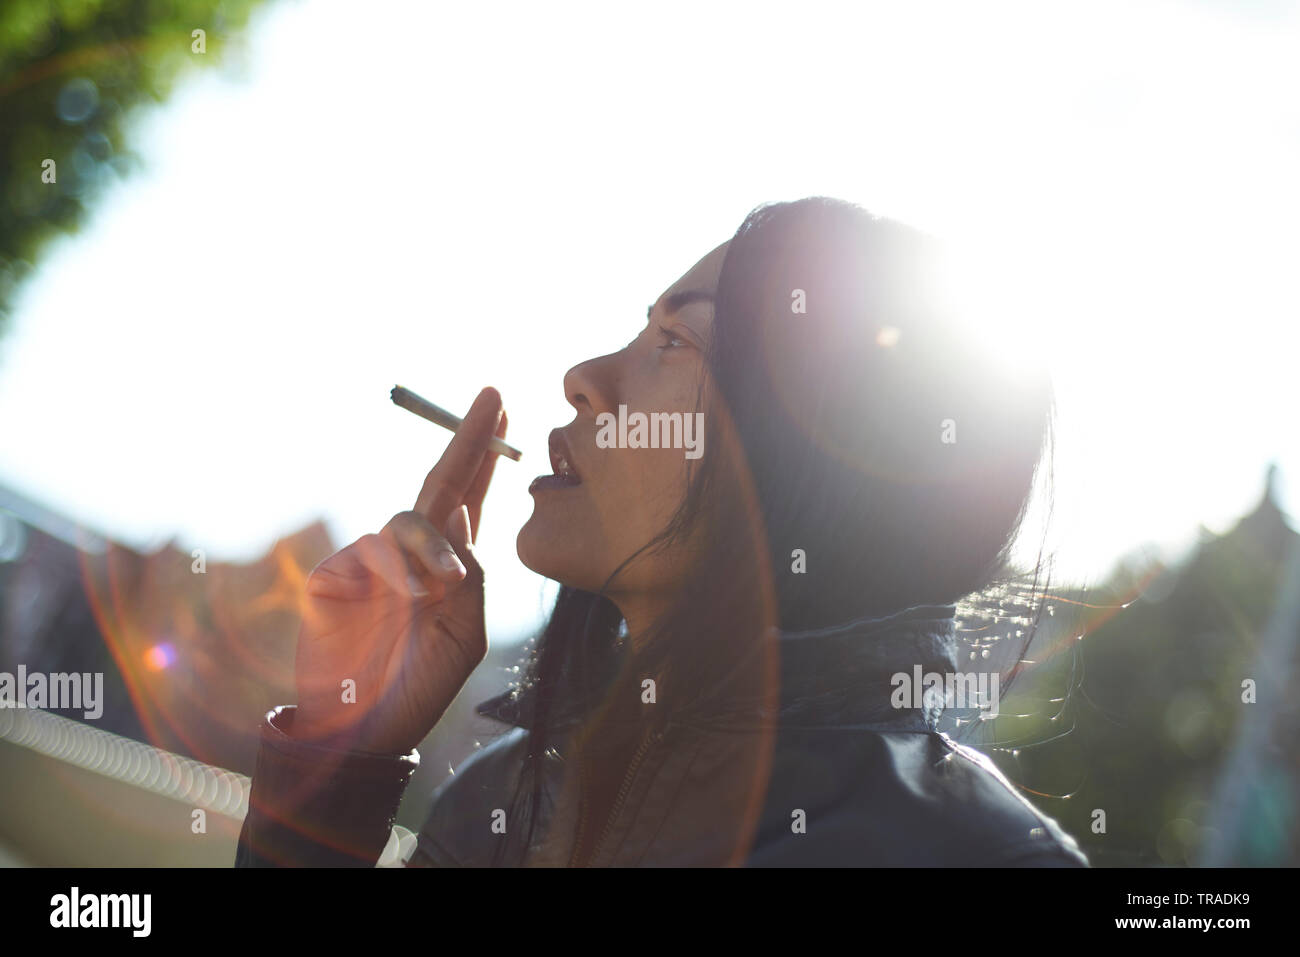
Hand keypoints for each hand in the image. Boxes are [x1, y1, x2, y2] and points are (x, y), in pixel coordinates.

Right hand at [291, 387, 507, 754]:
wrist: (367, 728)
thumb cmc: (420, 684)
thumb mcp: (465, 634)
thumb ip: (472, 577)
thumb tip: (462, 513)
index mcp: (449, 565)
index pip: (470, 496)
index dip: (484, 453)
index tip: (502, 405)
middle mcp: (410, 554)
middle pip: (440, 483)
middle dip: (468, 439)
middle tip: (494, 400)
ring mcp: (370, 562)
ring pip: (408, 521)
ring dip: (435, 549)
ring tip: (444, 589)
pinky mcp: (332, 576)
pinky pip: (369, 553)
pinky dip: (396, 576)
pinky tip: (404, 604)